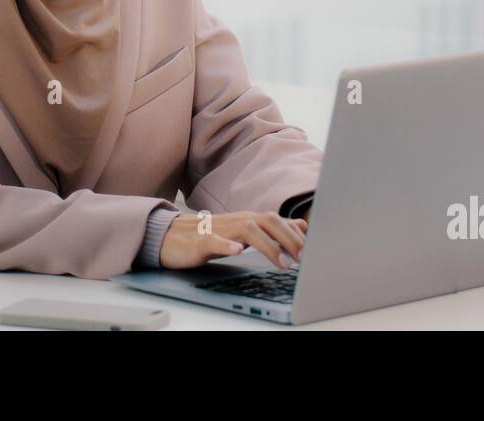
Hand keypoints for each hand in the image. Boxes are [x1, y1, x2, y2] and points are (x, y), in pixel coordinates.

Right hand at [159, 210, 307, 270]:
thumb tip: (301, 225)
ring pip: (247, 230)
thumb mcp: (244, 232)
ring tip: (282, 263)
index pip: (276, 220)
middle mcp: (236, 220)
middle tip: (304, 258)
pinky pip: (213, 240)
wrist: (170, 237)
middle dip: (288, 239)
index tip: (313, 249)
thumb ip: (273, 229)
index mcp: (246, 220)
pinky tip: (237, 251)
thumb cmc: (208, 235)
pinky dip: (227, 245)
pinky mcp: (199, 241)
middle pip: (267, 221)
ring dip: (267, 246)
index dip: (295, 233)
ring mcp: (218, 229)